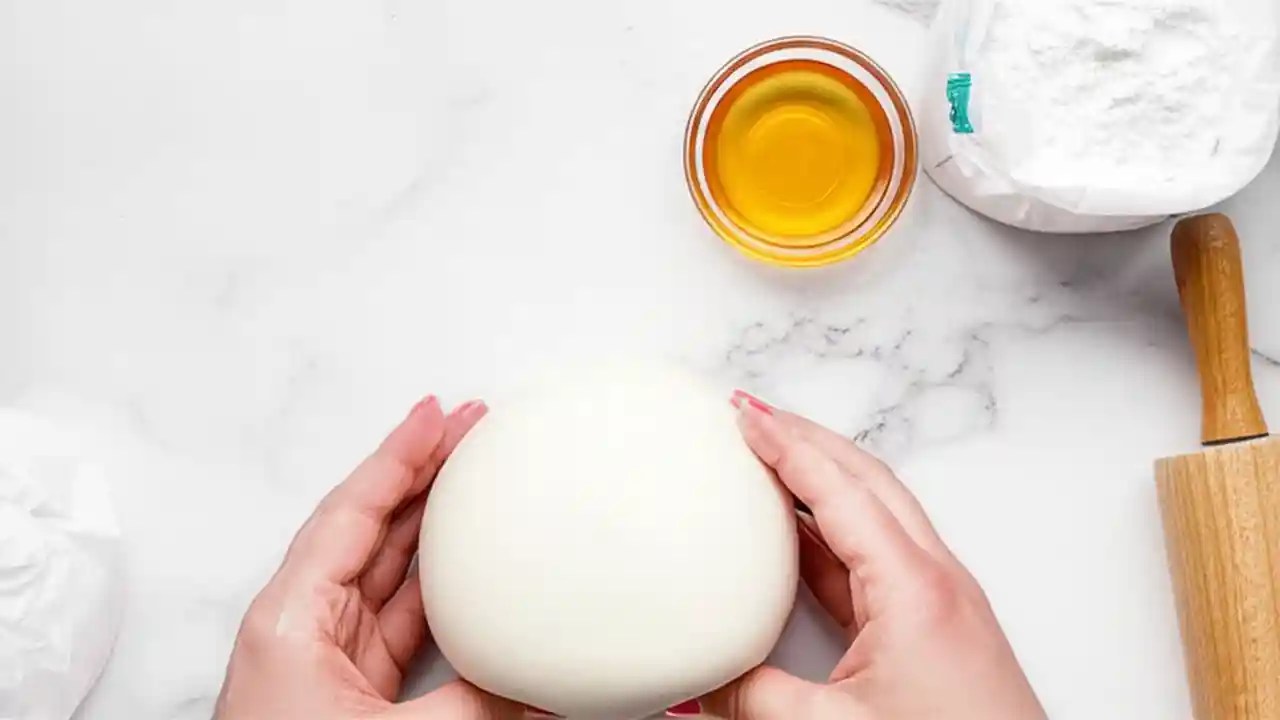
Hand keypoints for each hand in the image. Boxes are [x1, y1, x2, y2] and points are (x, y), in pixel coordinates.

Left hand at [214, 397, 527, 719]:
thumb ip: (471, 702)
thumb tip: (538, 684)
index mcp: (290, 619)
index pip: (349, 513)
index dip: (396, 457)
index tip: (435, 416)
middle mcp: (303, 625)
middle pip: (369, 527)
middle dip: (422, 474)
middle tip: (473, 431)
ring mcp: (328, 656)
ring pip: (389, 569)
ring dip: (434, 524)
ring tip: (479, 480)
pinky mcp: (351, 689)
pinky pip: (401, 618)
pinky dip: (438, 587)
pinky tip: (472, 563)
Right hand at [692, 393, 1045, 719]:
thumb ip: (755, 699)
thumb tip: (702, 683)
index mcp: (913, 588)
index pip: (840, 491)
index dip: (787, 446)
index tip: (745, 416)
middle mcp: (935, 579)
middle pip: (867, 478)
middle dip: (808, 437)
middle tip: (754, 415)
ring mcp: (941, 599)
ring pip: (877, 510)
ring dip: (824, 477)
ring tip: (770, 459)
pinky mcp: (937, 626)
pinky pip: (877, 555)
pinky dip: (833, 529)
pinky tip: (796, 535)